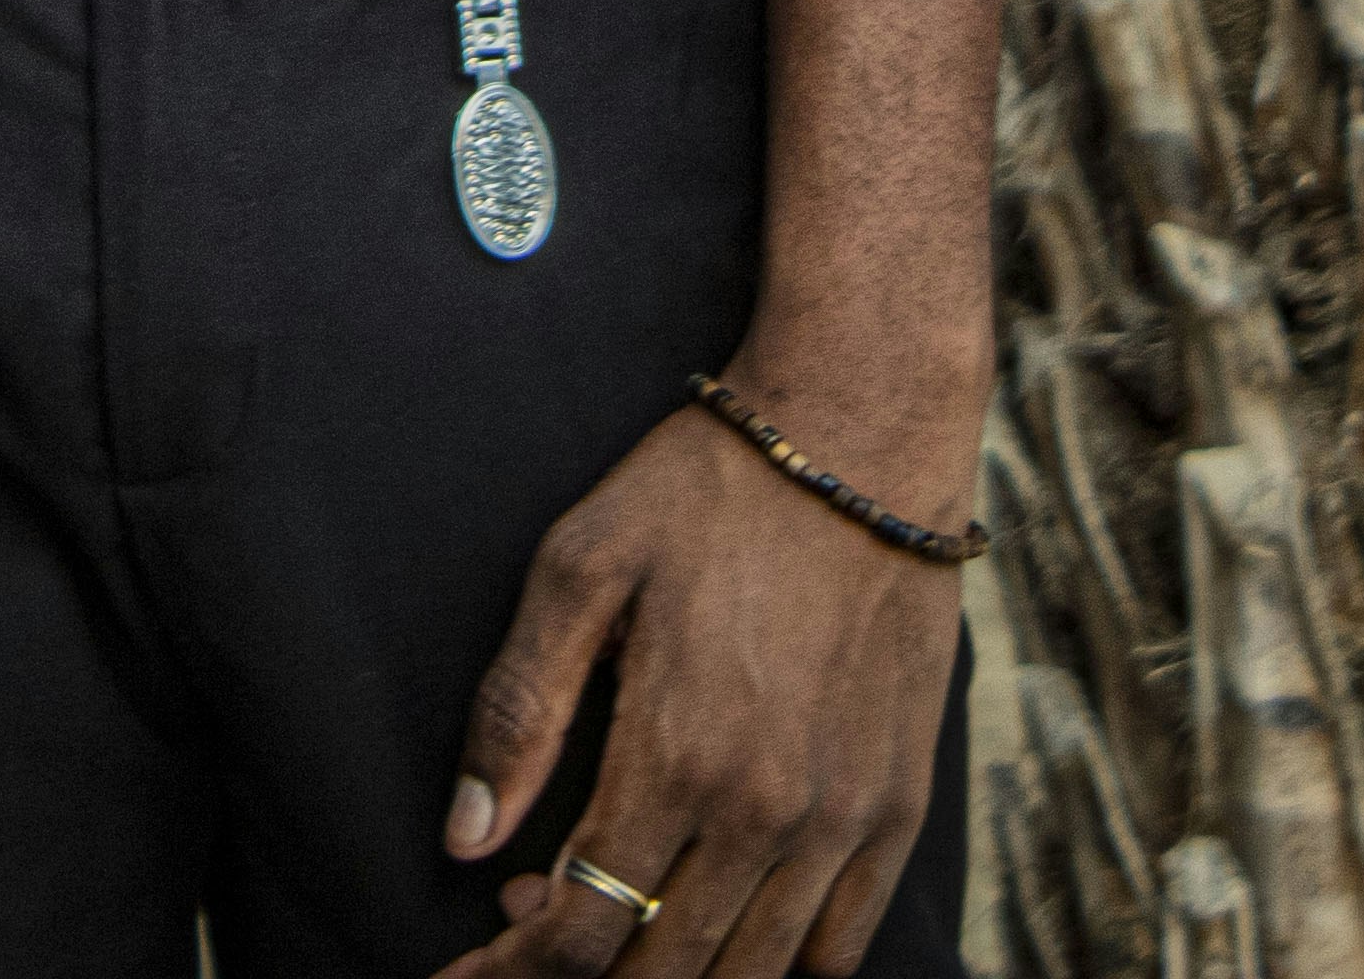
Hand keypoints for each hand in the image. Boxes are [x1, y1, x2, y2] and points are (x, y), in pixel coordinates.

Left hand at [432, 396, 966, 978]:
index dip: (511, 975)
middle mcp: (766, 813)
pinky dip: (774, 964)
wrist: (862, 438)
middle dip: (580, 974)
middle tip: (530, 921)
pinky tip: (722, 922)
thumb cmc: (708, 489)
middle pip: (661, 974)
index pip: (579, 932)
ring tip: (618, 918)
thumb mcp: (583, 566)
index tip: (465, 978)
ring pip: (749, 978)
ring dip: (670, 974)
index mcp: (677, 758)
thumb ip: (520, 709)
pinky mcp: (898, 808)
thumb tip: (465, 837)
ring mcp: (843, 821)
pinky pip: (838, 950)